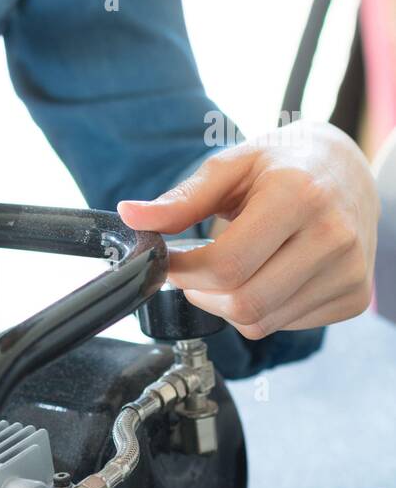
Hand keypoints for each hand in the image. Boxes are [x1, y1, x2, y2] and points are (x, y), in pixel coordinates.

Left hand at [117, 120, 379, 338]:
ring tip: (229, 267)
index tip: (168, 262)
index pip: (228, 265)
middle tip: (191, 273)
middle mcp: (332, 236)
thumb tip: (130, 216)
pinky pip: (288, 324)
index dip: (185, 273)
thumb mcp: (231, 166)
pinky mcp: (355, 297)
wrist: (347, 168)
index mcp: (298, 196)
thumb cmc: (283, 163)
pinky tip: (266, 273)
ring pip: (264, 322)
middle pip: (246, 303)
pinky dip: (264, 309)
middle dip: (203, 295)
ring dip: (229, 305)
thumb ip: (182, 199)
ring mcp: (349, 271)